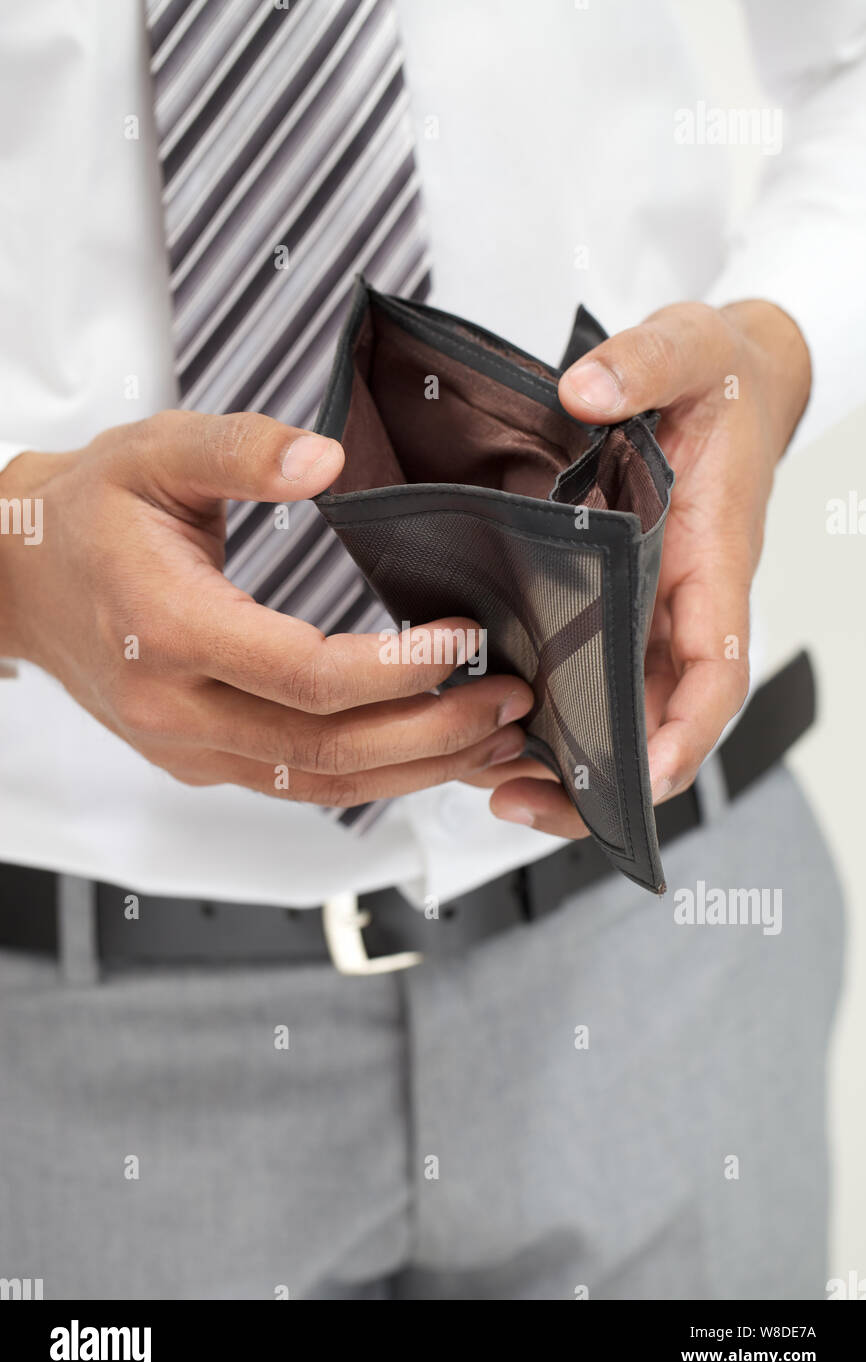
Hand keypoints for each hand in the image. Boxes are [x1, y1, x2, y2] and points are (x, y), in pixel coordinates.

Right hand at [0, 412, 532, 803]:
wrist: (15, 578)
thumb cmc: (87, 514)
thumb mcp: (156, 453)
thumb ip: (241, 450)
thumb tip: (327, 461)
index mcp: (167, 627)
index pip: (307, 675)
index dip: (401, 668)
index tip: (468, 638)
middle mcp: (176, 708)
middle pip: (328, 749)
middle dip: (434, 734)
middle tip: (511, 702)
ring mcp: (187, 748)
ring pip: (321, 785)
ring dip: (417, 769)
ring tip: (494, 737)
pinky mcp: (199, 761)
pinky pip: (299, 784)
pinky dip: (374, 775)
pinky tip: (429, 752)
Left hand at [484, 299, 810, 836]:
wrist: (731, 380)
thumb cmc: (720, 378)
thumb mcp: (687, 347)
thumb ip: (642, 363)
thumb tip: (587, 390)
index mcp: (712, 556)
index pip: (718, 665)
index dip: (689, 729)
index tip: (652, 775)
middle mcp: (686, 600)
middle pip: (665, 719)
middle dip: (611, 780)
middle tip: (527, 804)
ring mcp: (656, 609)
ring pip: (629, 712)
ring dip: (574, 762)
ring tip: (494, 788)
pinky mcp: (626, 604)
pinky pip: (602, 677)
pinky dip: (560, 716)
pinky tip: (500, 733)